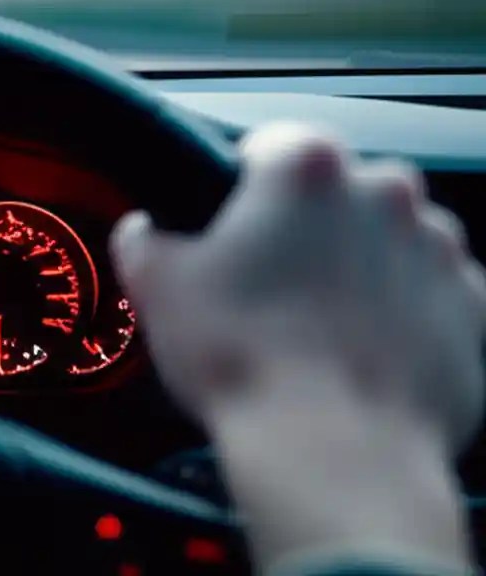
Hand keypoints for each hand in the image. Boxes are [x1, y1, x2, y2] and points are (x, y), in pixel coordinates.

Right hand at [111, 123, 485, 569]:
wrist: (334, 452)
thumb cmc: (244, 361)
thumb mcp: (156, 287)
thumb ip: (143, 238)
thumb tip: (144, 231)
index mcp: (307, 167)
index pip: (271, 144)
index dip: (242, 185)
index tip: (231, 226)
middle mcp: (386, 192)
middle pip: (336, 192)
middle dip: (305, 228)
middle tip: (267, 286)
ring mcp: (440, 250)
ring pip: (386, 241)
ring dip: (355, 269)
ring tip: (312, 328)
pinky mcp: (472, 309)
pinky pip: (428, 296)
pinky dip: (399, 315)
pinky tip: (355, 354)